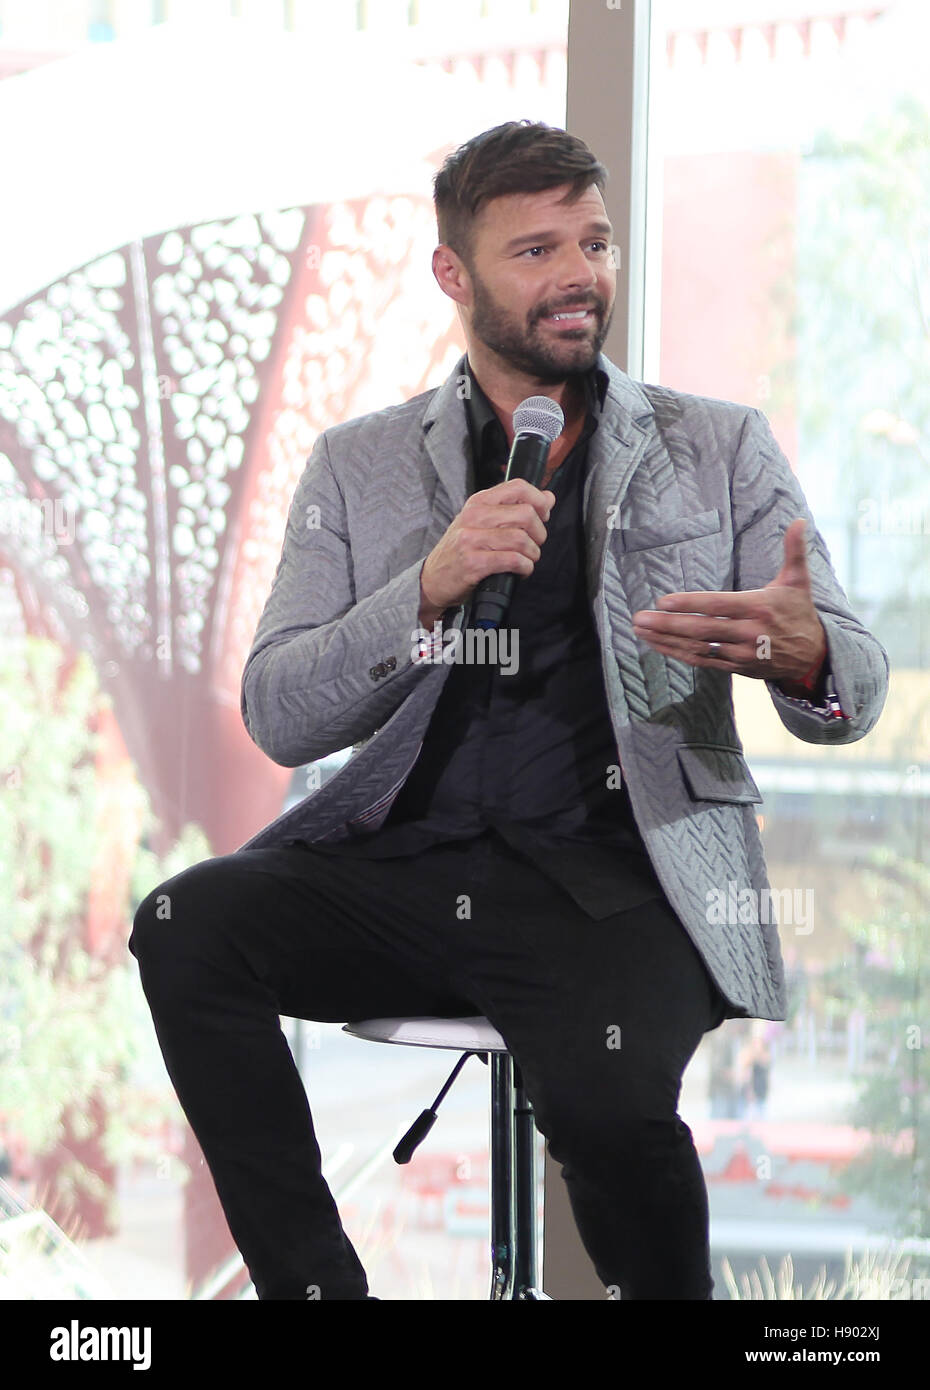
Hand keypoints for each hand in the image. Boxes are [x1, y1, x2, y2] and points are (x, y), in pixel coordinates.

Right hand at [419, 477, 555, 618]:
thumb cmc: (462, 550)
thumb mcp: (483, 523)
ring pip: (521, 539)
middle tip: (534, 544)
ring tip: (526, 560)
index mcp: (478, 502)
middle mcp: (473, 517)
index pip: (518, 487)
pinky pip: (513, 560)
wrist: (434, 579)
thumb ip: (514, 509)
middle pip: (525, 514)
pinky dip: (525, 568)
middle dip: (539, 533)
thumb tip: (548, 498)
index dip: (539, 501)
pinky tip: (520, 571)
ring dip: (532, 554)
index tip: (542, 516)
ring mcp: (471, 540)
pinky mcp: (473, 563)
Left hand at [631, 518, 827, 687]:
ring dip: (667, 640)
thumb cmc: (798, 612)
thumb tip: (798, 520)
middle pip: (702, 629)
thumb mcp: (798, 581)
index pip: (718, 605)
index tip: (663, 601)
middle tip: (640, 618)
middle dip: (668, 624)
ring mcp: (740, 654)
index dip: (690, 604)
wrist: (813, 656)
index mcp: (759, 608)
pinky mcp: (736, 668)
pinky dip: (678, 654)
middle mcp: (748, 633)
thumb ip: (794, 550)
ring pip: (698, 648)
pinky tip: (658, 645)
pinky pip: (703, 661)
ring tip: (641, 630)